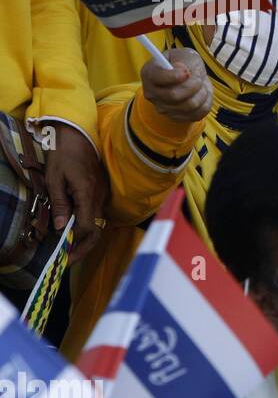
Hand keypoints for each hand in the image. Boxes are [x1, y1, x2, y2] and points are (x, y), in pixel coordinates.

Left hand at [40, 123, 105, 260]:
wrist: (78, 137)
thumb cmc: (63, 156)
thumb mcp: (54, 179)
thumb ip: (59, 204)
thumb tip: (62, 228)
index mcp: (87, 194)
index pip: (87, 227)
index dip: (76, 244)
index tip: (64, 256)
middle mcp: (99, 197)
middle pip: (97, 231)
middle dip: (84, 248)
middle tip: (69, 260)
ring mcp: (102, 195)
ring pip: (97, 224)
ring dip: (84, 239)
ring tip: (69, 248)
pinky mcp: (100, 193)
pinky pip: (96, 215)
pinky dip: (87, 227)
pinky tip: (74, 231)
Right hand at [141, 48, 212, 124]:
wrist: (191, 78)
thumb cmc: (185, 63)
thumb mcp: (186, 55)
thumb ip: (185, 61)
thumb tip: (184, 73)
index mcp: (149, 73)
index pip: (158, 77)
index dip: (174, 76)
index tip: (187, 72)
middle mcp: (152, 93)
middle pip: (174, 95)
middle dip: (194, 84)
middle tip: (199, 78)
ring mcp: (163, 108)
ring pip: (189, 105)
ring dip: (202, 93)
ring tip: (201, 85)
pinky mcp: (177, 118)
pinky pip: (197, 114)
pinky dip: (205, 102)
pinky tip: (201, 95)